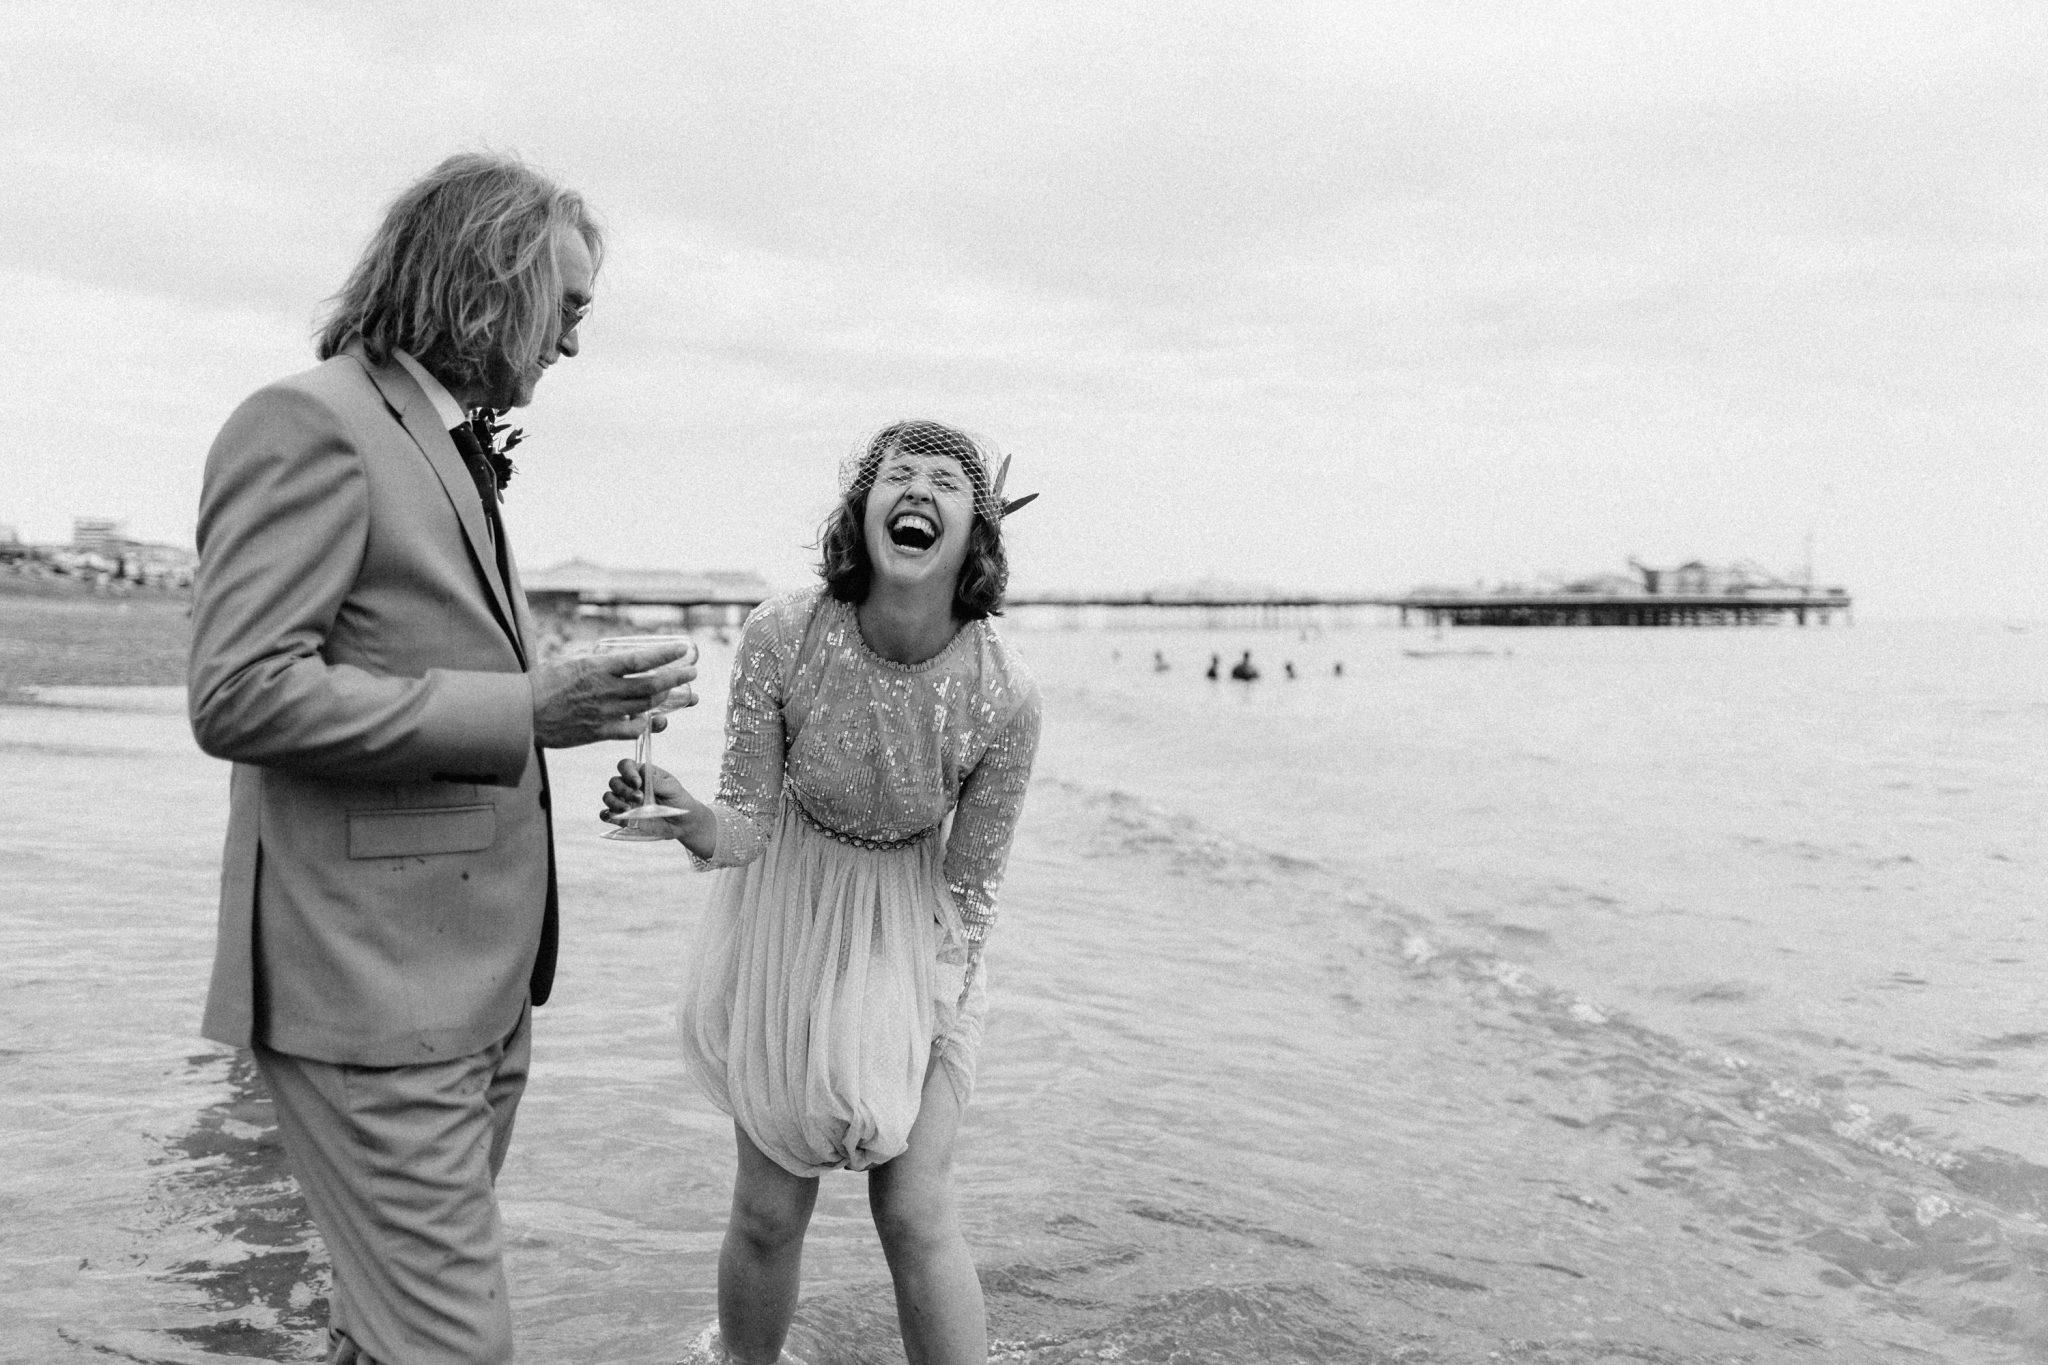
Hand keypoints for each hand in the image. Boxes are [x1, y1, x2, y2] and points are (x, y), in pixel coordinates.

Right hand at [530, 642, 697, 748]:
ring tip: (683, 694)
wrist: (522, 713)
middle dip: (677, 678)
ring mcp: (604, 713)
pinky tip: (653, 719)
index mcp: (597, 668)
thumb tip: (615, 656)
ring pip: (646, 706)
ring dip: (668, 700)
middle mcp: (605, 690)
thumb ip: (596, 660)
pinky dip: (646, 723)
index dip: (665, 655)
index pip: (640, 659)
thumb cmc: (542, 683)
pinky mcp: (599, 732)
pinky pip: (632, 729)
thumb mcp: (571, 661)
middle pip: (651, 684)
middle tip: (692, 673)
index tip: (682, 649)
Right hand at [601, 760, 707, 846]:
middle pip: (614, 782)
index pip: (626, 765)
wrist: (682, 822)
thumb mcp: (672, 788)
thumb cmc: (677, 799)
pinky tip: (615, 817)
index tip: (638, 782)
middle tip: (640, 798)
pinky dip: (606, 815)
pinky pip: (606, 814)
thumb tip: (643, 771)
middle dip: (624, 789)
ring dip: (615, 802)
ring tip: (629, 809)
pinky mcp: (623, 818)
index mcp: (641, 774)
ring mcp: (625, 801)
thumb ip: (658, 781)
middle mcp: (629, 786)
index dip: (628, 772)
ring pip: (608, 797)